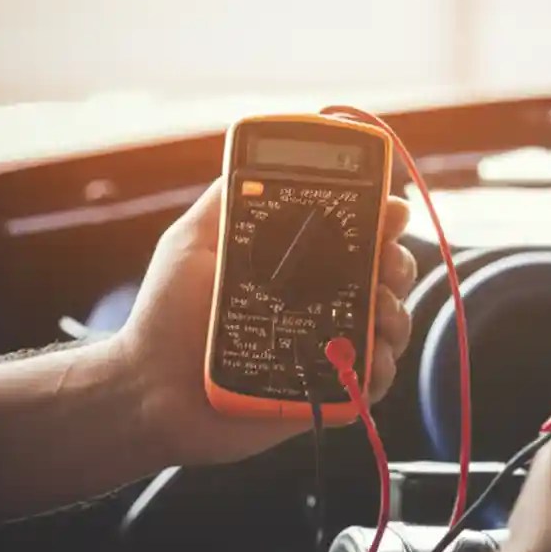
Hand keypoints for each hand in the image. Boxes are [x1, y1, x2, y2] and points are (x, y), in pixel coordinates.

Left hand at [114, 178, 417, 465]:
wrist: (151, 391)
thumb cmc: (165, 318)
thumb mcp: (191, 243)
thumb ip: (227, 202)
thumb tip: (259, 160)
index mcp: (301, 264)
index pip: (359, 233)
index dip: (383, 219)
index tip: (391, 213)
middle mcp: (323, 302)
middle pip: (388, 273)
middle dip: (399, 264)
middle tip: (384, 268)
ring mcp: (330, 347)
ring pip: (391, 324)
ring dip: (396, 314)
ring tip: (377, 316)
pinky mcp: (330, 391)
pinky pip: (374, 380)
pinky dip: (382, 369)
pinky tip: (366, 361)